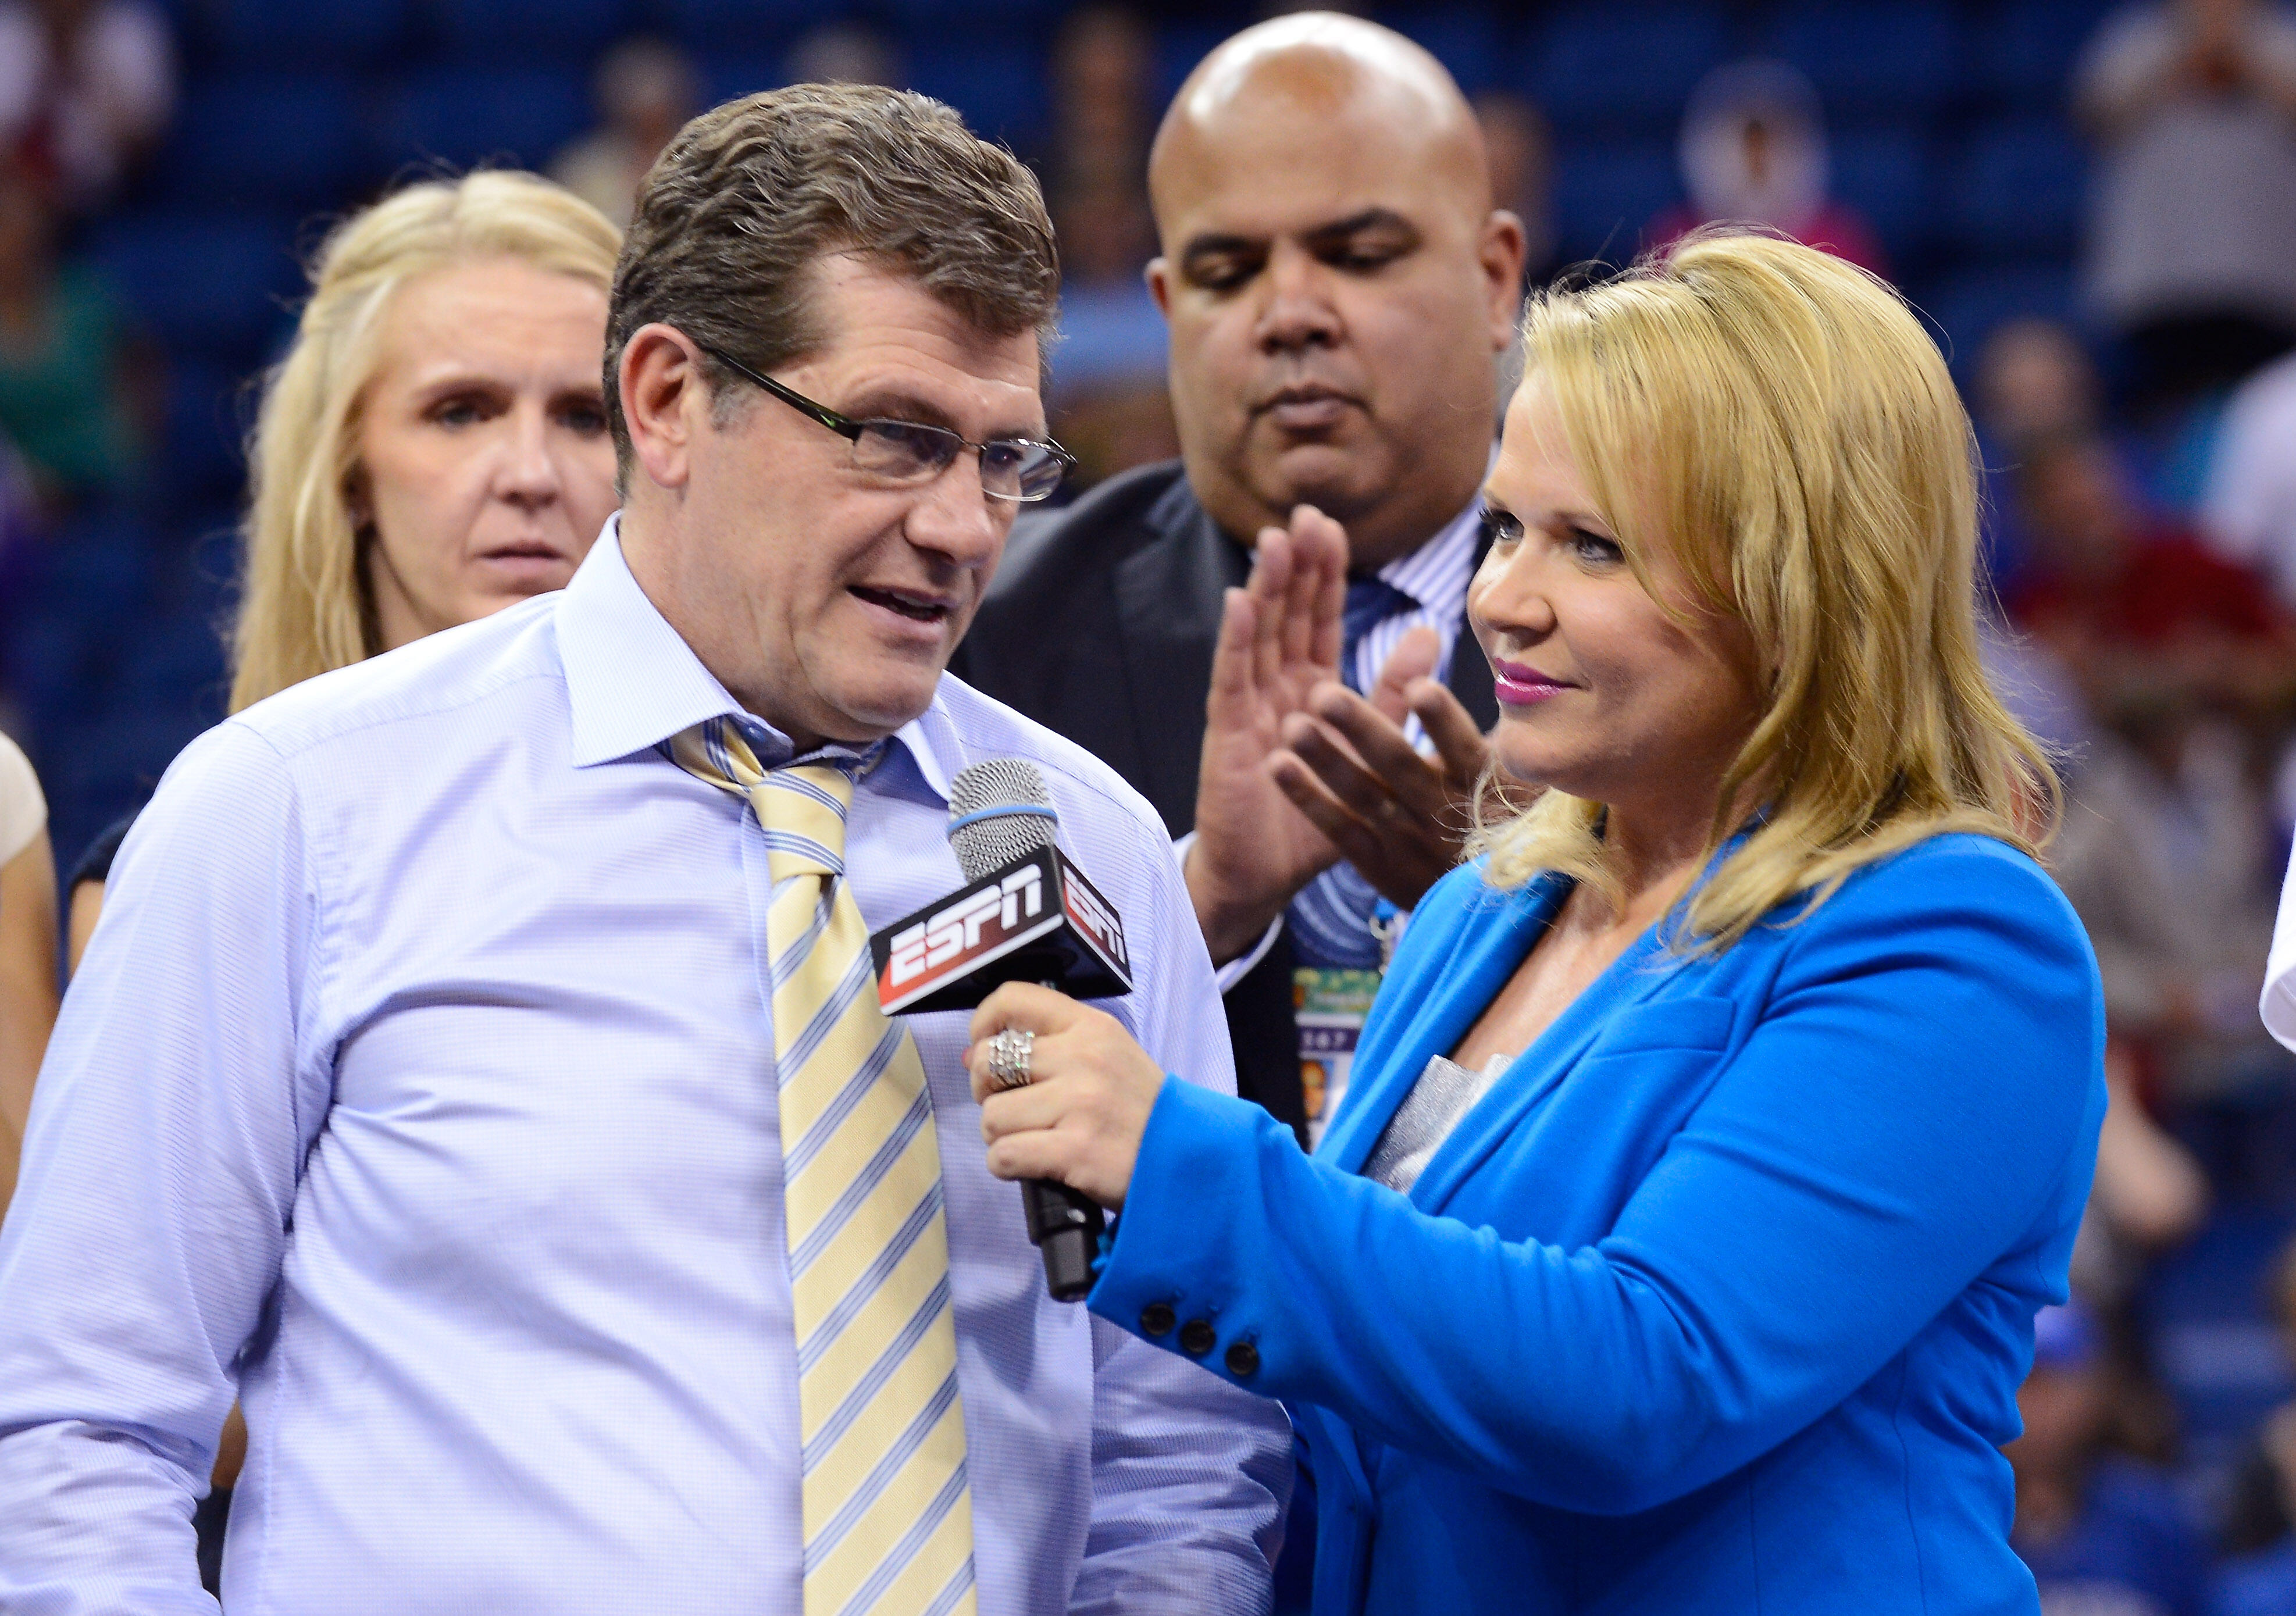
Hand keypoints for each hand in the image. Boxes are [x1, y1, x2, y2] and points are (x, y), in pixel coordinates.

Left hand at [966, 983, 1166, 1209]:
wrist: (1189, 1162)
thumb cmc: (1142, 1111)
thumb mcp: (1110, 1056)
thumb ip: (1051, 1046)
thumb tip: (973, 1053)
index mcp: (1092, 1027)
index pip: (1014, 998)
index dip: (983, 1023)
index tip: (982, 1048)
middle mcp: (1083, 1058)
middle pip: (989, 1062)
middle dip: (986, 1091)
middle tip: (1010, 1107)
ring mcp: (1079, 1104)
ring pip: (992, 1116)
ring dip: (1001, 1136)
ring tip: (1031, 1140)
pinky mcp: (1074, 1151)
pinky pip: (1003, 1156)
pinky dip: (1007, 1167)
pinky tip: (1032, 1166)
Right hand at [1185, 504, 1350, 962]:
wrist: (1264, 878)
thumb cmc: (1310, 819)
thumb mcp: (1367, 748)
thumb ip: (1391, 692)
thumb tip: (1429, 633)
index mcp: (1311, 691)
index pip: (1318, 620)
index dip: (1324, 574)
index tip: (1331, 526)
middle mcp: (1276, 691)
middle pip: (1286, 616)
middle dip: (1295, 566)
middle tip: (1305, 514)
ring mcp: (1248, 709)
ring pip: (1258, 636)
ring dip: (1266, 589)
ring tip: (1274, 541)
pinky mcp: (1228, 736)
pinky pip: (1232, 679)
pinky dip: (1236, 640)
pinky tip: (1241, 601)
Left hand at [1267, 627, 1494, 909]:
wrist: (1494, 901)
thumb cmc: (1505, 818)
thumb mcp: (1515, 774)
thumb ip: (1496, 726)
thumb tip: (1485, 666)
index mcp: (1481, 782)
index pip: (1463, 749)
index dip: (1442, 721)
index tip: (1420, 689)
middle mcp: (1442, 811)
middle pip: (1399, 765)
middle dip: (1361, 729)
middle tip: (1324, 695)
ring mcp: (1407, 840)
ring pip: (1363, 795)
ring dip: (1325, 759)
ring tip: (1293, 725)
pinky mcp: (1378, 863)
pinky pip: (1340, 830)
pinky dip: (1309, 799)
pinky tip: (1278, 766)